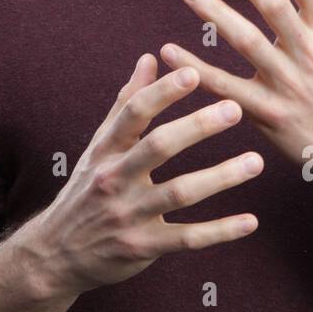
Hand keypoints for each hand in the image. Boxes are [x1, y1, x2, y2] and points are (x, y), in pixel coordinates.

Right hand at [27, 53, 263, 298]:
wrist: (56, 253)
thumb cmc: (85, 190)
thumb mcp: (99, 146)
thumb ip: (127, 102)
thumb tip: (150, 58)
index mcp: (105, 149)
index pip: (134, 113)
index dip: (163, 92)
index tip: (194, 72)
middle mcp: (114, 178)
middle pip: (159, 147)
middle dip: (198, 126)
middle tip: (235, 109)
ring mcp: (128, 214)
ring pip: (179, 192)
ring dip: (220, 177)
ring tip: (256, 162)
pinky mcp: (143, 247)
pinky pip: (187, 238)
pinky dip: (220, 231)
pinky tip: (251, 222)